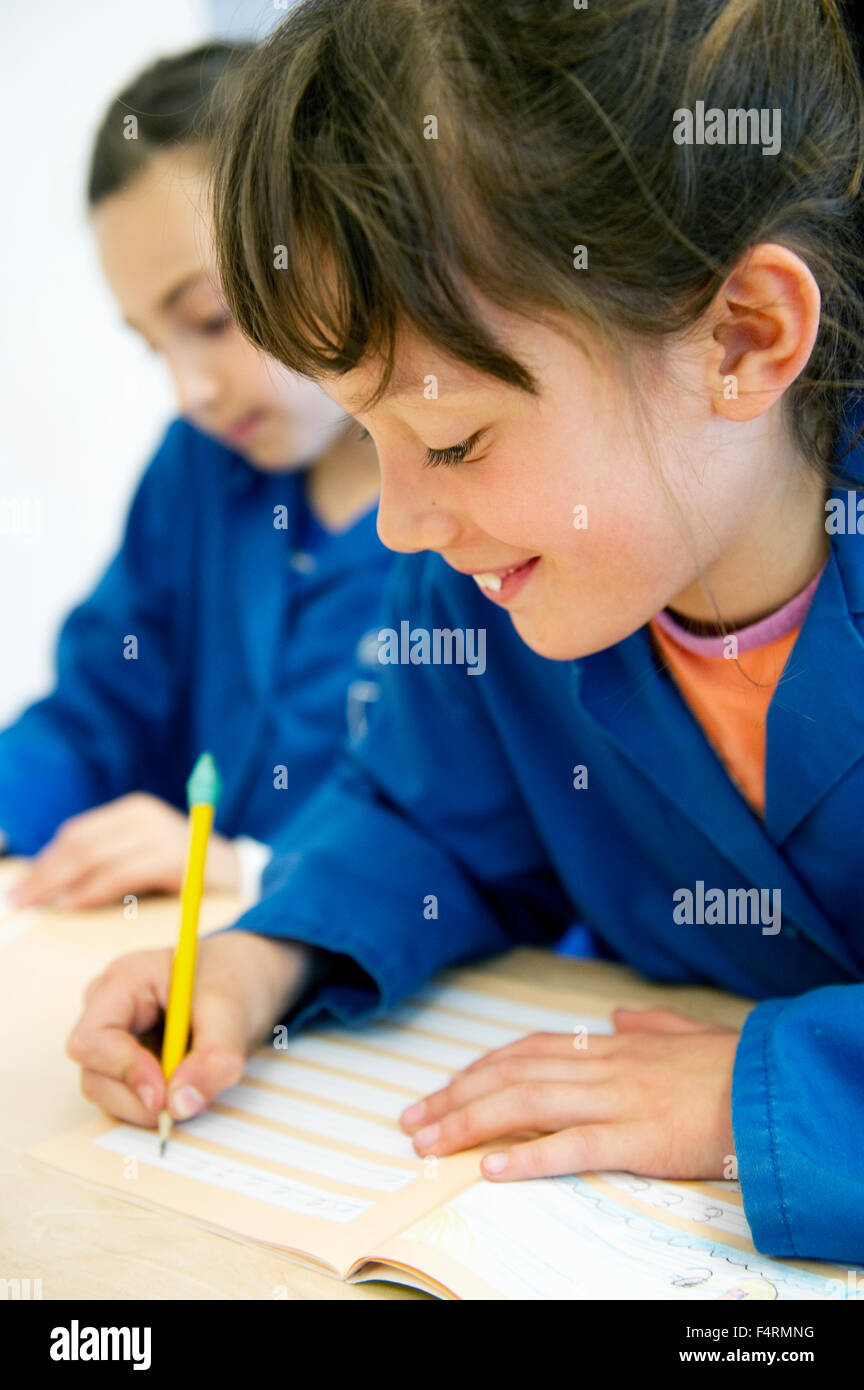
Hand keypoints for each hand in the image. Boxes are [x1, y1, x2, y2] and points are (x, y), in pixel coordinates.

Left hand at [8, 792, 238, 908]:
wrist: (245, 878)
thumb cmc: (187, 873)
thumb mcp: (144, 857)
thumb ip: (109, 861)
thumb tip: (54, 883)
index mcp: (135, 812)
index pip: (77, 834)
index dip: (45, 861)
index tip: (21, 885)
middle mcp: (147, 817)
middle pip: (80, 843)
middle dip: (44, 873)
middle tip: (19, 899)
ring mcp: (163, 835)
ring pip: (96, 857)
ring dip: (60, 883)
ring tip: (39, 905)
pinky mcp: (177, 860)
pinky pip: (122, 874)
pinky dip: (93, 890)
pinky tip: (73, 904)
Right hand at [66, 931, 317, 1124]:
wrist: (246, 977)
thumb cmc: (234, 977)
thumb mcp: (234, 1010)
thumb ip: (213, 1056)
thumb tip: (181, 1105)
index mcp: (123, 981)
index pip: (93, 1038)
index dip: (123, 1071)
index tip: (163, 1095)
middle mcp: (107, 1010)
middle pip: (94, 1073)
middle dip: (138, 1098)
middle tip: (186, 1103)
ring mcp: (114, 1037)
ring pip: (108, 1091)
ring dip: (149, 1105)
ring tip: (196, 1085)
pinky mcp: (126, 1061)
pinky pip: (127, 1096)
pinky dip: (156, 1103)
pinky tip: (188, 1085)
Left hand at [399, 1007, 739, 1181]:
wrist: (771, 1087)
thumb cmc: (728, 1065)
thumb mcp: (682, 1034)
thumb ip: (645, 1025)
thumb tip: (616, 1016)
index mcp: (608, 1045)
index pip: (524, 1053)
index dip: (476, 1071)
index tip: (440, 1091)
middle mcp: (601, 1067)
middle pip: (510, 1078)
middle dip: (454, 1099)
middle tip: (412, 1122)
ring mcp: (616, 1101)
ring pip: (527, 1107)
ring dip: (470, 1125)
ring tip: (430, 1143)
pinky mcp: (637, 1138)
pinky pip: (573, 1147)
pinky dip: (528, 1158)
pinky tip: (492, 1169)